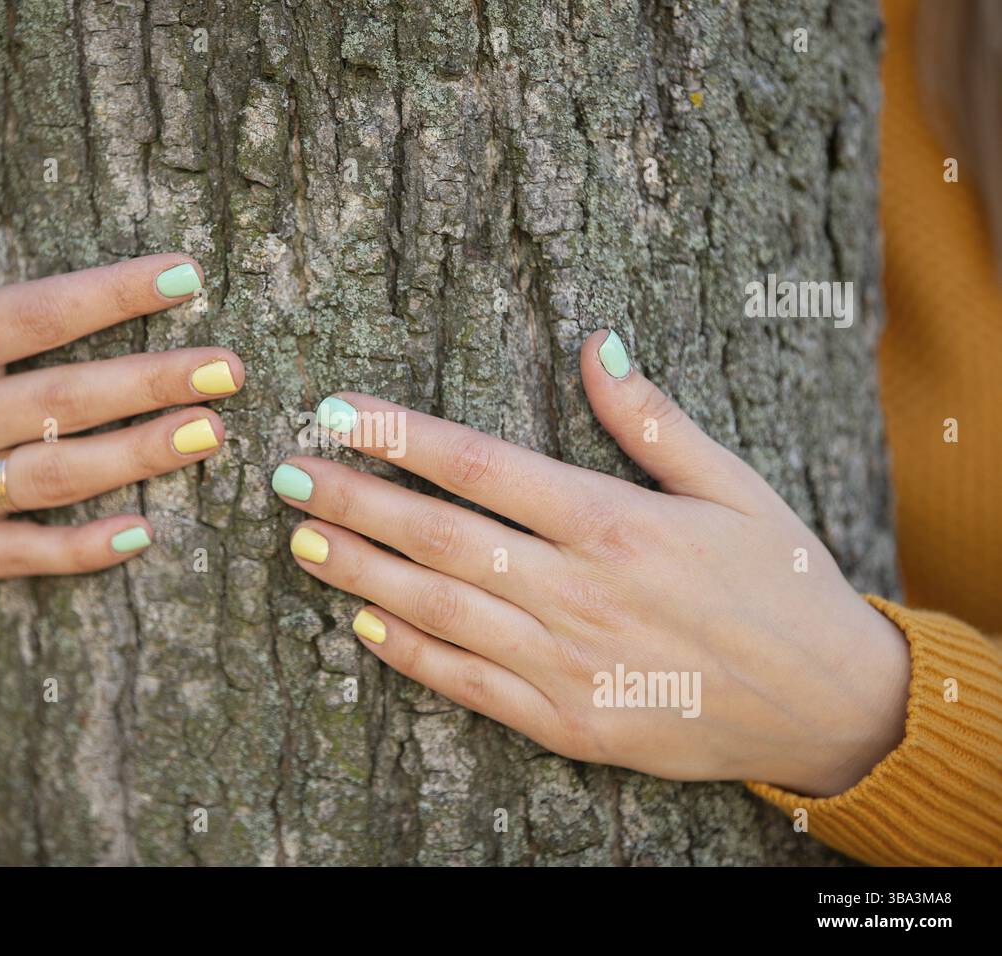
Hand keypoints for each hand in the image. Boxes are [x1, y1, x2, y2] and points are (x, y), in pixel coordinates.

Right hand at [0, 133, 243, 581]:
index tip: (189, 275)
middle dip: (156, 380)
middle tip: (232, 368)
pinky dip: (79, 550)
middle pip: (66, 396)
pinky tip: (140, 534)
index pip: (36, 312)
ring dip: (140, 456)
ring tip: (211, 434)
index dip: (116, 293)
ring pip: (58, 474)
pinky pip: (21, 555)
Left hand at [272, 330, 909, 796]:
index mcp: (614, 524)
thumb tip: (595, 343)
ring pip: (437, 609)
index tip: (339, 412)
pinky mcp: (567, 724)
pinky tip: (363, 622)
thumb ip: (653, 420)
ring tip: (302, 538)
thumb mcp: (735, 487)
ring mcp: (566, 664)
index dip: (400, 436)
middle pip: (439, 535)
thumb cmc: (781, 585)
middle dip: (354, 499)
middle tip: (287, 473)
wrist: (828, 707)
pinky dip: (410, 654)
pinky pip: (469, 686)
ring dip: (362, 570)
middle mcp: (577, 592)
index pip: (480, 465)